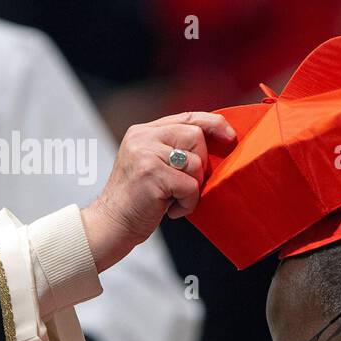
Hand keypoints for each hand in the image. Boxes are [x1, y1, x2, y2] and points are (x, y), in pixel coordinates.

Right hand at [81, 111, 235, 272]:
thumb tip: (215, 140)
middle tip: (185, 185)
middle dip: (201, 164)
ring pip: (196, 162)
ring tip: (175, 200)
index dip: (212, 123)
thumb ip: (172, 148)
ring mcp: (145, 155)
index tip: (229, 135)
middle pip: (195, 136)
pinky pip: (190, 185)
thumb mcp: (151, 165)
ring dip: (193, 188)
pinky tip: (171, 210)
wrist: (111, 224)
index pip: (186, 117)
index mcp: (142, 132)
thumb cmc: (137, 200)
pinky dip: (188, 203)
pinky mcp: (152, 174)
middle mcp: (142, 138)